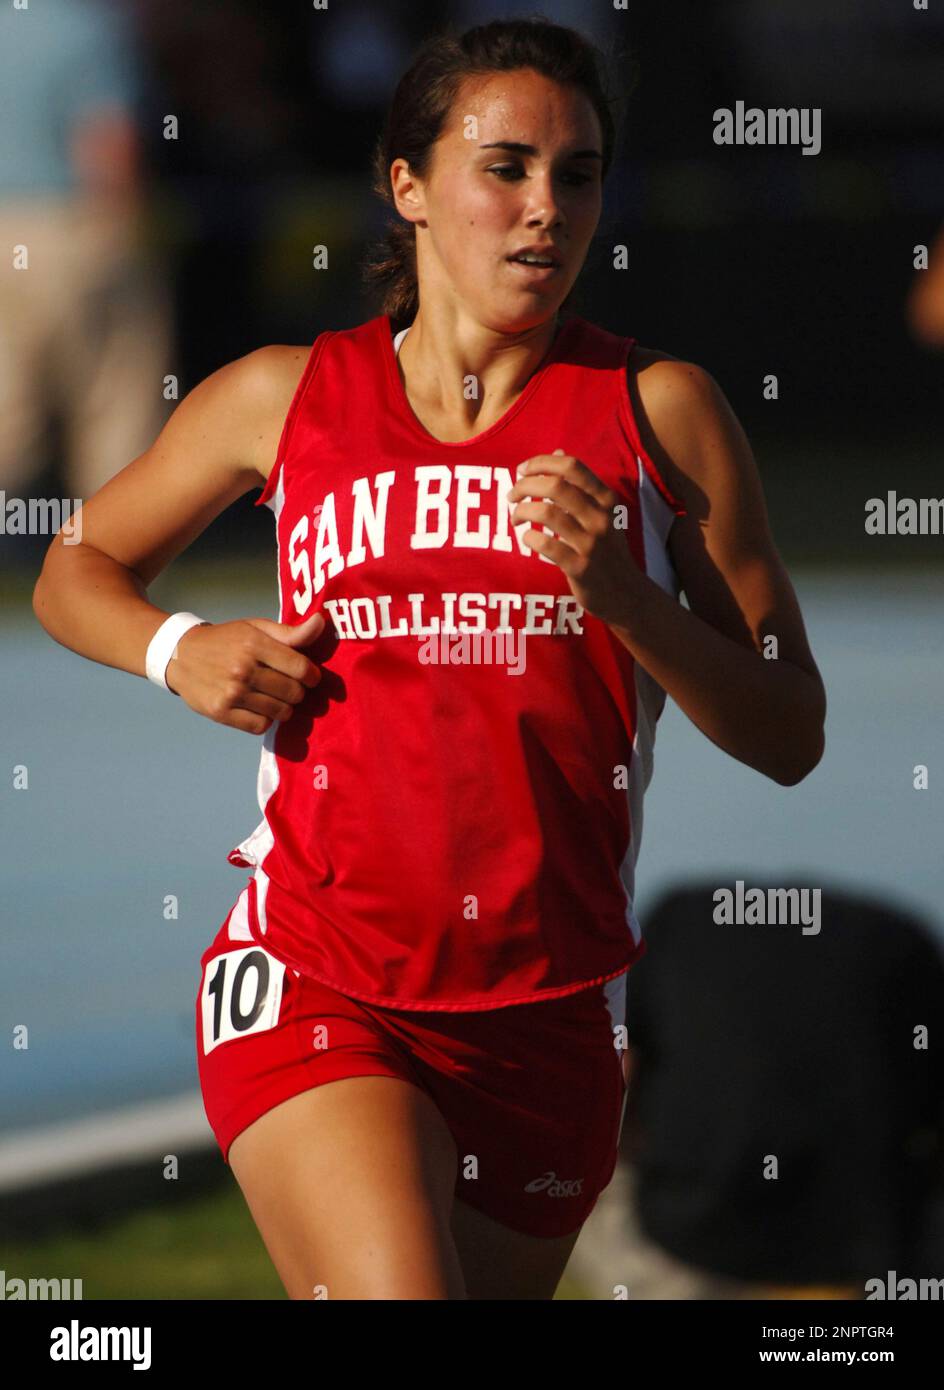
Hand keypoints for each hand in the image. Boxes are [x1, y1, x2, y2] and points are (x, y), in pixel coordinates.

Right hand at [165, 610, 324, 733]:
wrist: (180, 655)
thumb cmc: (226, 640)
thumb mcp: (256, 629)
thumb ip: (291, 632)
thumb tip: (320, 623)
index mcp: (254, 644)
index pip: (301, 669)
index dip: (312, 676)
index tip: (309, 676)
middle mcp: (242, 669)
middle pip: (294, 693)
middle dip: (297, 691)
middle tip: (287, 685)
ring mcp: (231, 693)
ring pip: (281, 712)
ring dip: (283, 707)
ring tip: (273, 696)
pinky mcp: (221, 713)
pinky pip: (261, 726)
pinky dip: (265, 720)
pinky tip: (258, 707)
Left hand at [506, 450, 638, 625]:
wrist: (627, 595)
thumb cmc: (608, 551)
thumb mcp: (602, 513)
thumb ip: (580, 484)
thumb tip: (558, 453)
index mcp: (606, 500)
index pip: (571, 466)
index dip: (541, 463)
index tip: (522, 470)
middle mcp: (600, 518)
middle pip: (555, 486)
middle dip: (525, 486)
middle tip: (512, 495)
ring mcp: (591, 544)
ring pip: (547, 514)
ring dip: (522, 512)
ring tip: (515, 518)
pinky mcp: (580, 568)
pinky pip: (546, 546)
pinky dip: (530, 538)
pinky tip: (527, 538)